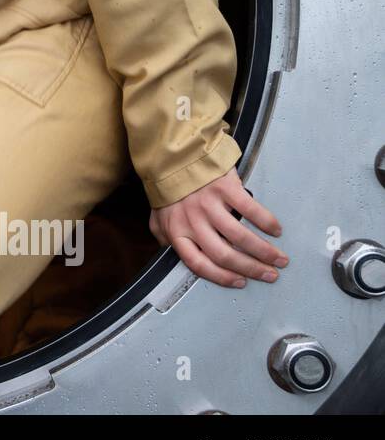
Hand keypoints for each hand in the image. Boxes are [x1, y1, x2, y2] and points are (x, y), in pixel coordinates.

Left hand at [149, 166, 286, 287]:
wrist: (172, 157)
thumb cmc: (169, 191)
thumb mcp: (159, 218)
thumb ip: (166, 239)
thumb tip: (174, 257)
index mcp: (177, 232)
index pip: (198, 264)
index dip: (221, 277)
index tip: (240, 282)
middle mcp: (192, 221)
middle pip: (224, 255)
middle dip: (251, 269)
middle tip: (270, 275)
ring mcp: (209, 204)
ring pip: (240, 236)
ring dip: (264, 251)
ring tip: (279, 259)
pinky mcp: (223, 187)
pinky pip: (250, 209)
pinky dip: (266, 222)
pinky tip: (275, 230)